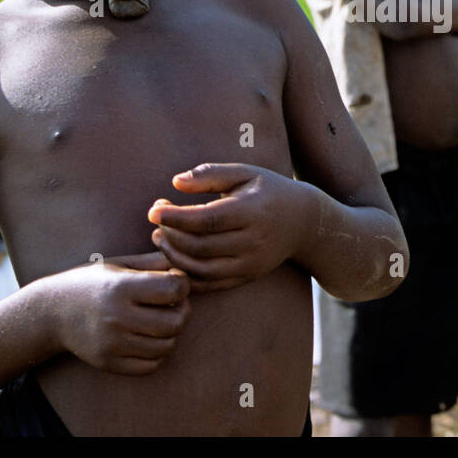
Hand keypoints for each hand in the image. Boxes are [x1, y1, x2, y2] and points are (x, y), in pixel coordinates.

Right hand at [46, 251, 189, 374]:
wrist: (51, 313)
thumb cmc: (91, 283)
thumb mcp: (118, 264)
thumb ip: (153, 263)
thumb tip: (187, 263)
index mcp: (120, 287)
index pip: (173, 289)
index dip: (182, 285)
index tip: (175, 282)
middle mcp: (116, 317)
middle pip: (176, 322)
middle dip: (182, 311)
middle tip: (172, 304)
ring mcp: (112, 344)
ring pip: (166, 346)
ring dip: (171, 334)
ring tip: (159, 320)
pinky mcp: (108, 363)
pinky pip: (151, 366)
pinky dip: (157, 354)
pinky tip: (147, 338)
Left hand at [149, 164, 313, 293]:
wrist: (303, 222)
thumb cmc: (267, 190)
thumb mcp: (244, 173)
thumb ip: (210, 174)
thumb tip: (175, 182)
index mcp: (252, 211)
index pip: (207, 220)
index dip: (176, 217)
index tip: (153, 209)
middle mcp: (253, 241)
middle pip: (201, 246)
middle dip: (171, 235)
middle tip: (156, 221)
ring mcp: (251, 263)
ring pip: (202, 269)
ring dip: (174, 256)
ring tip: (161, 238)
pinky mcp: (247, 277)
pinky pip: (210, 284)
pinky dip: (187, 274)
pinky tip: (175, 257)